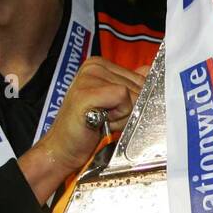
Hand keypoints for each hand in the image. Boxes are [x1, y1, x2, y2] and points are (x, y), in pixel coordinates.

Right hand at [19, 57, 146, 202]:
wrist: (63, 149)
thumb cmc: (88, 128)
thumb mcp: (114, 102)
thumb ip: (130, 85)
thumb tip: (149, 70)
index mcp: (100, 64)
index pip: (142, 77)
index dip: (137, 101)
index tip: (115, 110)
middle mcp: (94, 66)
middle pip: (139, 86)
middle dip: (130, 109)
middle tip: (107, 118)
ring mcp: (88, 77)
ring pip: (133, 94)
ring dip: (123, 115)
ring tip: (102, 120)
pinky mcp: (86, 93)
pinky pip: (122, 98)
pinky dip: (117, 117)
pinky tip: (100, 121)